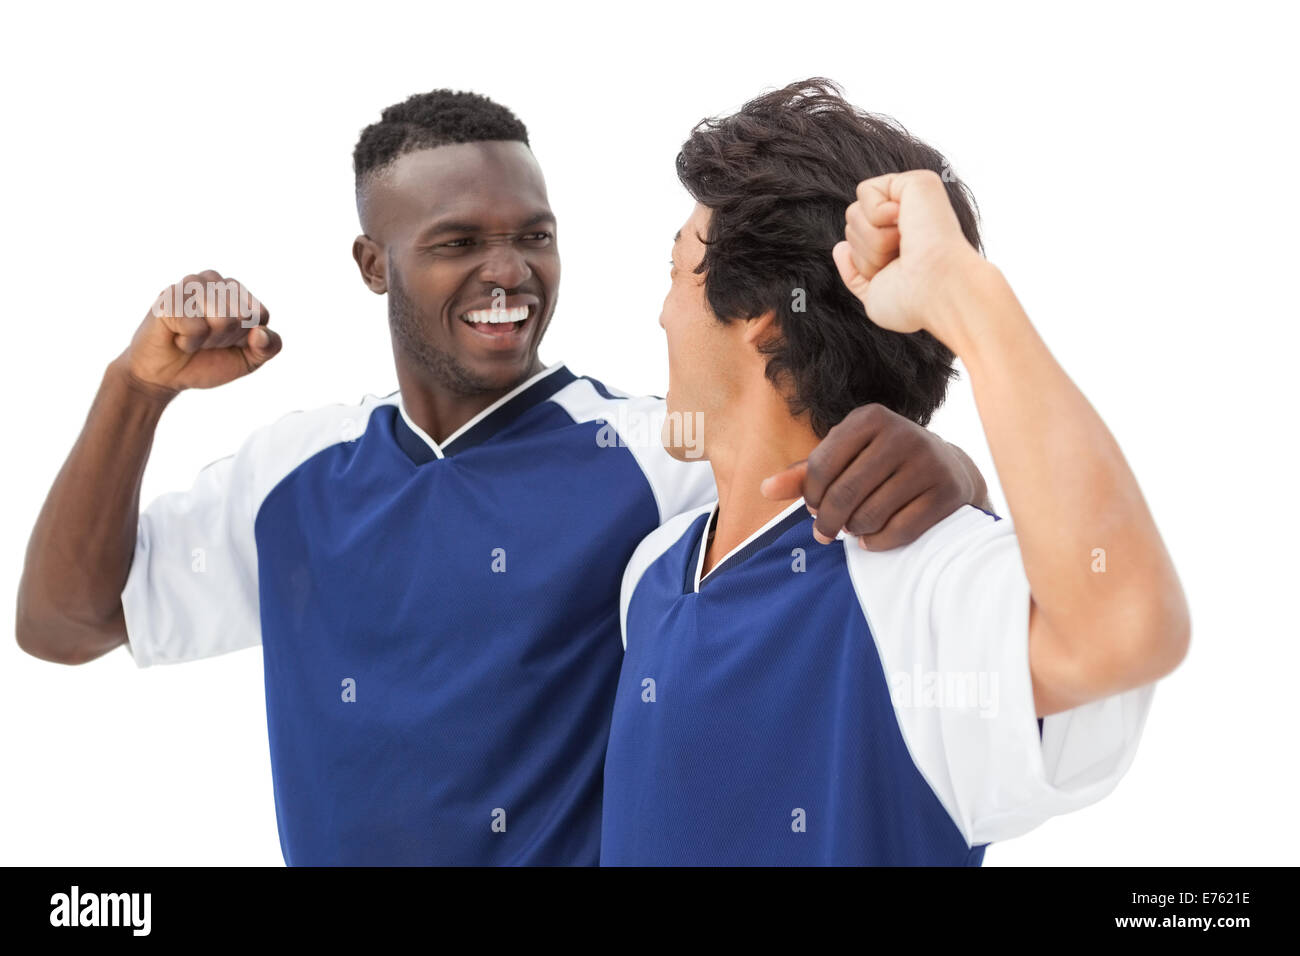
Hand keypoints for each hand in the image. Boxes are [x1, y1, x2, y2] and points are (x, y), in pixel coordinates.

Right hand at [116, 270, 281, 397]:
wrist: (166, 377)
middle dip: (226, 338)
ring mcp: (189, 285)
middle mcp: (213, 280)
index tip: (228, 341)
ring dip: (208, 340)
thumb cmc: (207, 361)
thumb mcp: (249, 360)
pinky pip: (197, 327)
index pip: (260, 314)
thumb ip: (268, 347)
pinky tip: (176, 336)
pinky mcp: (169, 298)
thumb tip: (260, 333)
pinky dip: (189, 342)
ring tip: (191, 337)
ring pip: (222, 318)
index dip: (247, 338)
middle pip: (242, 316)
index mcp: (235, 290)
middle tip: (205, 340)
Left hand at [760, 403, 980, 550]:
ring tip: (852, 527)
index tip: (812, 508)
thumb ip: (804, 473)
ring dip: (853, 530)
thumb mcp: (844, 458)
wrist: (947, 468)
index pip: (821, 465)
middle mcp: (902, 433)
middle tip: (824, 532)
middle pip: (844, 494)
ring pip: (870, 515)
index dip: (810, 495)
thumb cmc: (880, 464)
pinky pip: (899, 530)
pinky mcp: (946, 492)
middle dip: (827, 521)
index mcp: (870, 418)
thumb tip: (765, 489)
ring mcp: (928, 462)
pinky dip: (877, 542)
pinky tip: (871, 537)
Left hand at [832, 169, 985, 338]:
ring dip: (872, 238)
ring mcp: (913, 199)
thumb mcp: (874, 296)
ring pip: (854, 211)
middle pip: (852, 224)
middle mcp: (909, 219)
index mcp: (902, 243)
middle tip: (899, 259)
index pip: (856, 241)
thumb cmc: (914, 302)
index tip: (895, 273)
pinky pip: (865, 191)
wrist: (937, 292)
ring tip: (904, 245)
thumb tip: (840, 248)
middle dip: (867, 250)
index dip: (864, 263)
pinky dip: (877, 214)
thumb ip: (855, 275)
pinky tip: (904, 223)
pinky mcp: (915, 182)